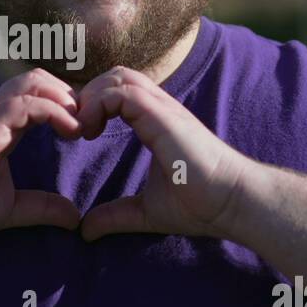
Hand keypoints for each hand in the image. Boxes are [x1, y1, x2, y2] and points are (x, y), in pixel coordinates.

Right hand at [0, 68, 83, 245]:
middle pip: (41, 79)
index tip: (90, 132)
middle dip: (72, 95)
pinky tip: (70, 131)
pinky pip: (23, 103)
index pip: (41, 95)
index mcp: (2, 125)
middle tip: (91, 125)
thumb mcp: (9, 208)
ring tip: (83, 126)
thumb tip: (74, 217)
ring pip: (34, 82)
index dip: (70, 106)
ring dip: (65, 98)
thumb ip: (41, 207)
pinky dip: (53, 110)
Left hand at [75, 66, 249, 241]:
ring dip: (91, 97)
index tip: (79, 135)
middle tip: (75, 129)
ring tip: (81, 129)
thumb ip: (115, 215)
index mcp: (155, 122)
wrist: (231, 203)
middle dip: (88, 95)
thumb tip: (85, 231)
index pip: (118, 91)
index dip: (93, 105)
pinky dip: (98, 104)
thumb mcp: (145, 211)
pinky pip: (123, 93)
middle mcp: (159, 108)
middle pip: (115, 75)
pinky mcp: (163, 117)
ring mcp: (163, 109)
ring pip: (118, 76)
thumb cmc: (199, 204)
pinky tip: (90, 132)